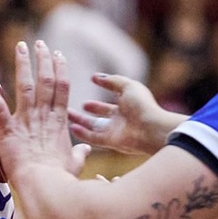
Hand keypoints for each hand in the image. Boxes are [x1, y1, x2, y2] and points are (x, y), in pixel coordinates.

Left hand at [0, 41, 91, 184]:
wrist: (43, 186)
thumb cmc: (59, 179)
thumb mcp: (74, 164)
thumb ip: (80, 154)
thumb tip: (87, 149)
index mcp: (59, 122)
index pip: (62, 88)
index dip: (61, 69)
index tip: (59, 54)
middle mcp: (43, 116)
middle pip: (45, 81)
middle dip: (43, 60)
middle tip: (40, 43)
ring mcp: (26, 121)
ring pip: (25, 86)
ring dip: (23, 65)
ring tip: (21, 47)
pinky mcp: (8, 130)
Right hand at [67, 74, 181, 155]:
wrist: (152, 128)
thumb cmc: (143, 105)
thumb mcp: (128, 86)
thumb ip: (112, 81)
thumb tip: (96, 76)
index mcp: (126, 105)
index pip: (109, 100)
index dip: (100, 94)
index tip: (89, 87)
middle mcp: (119, 119)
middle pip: (98, 116)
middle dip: (85, 113)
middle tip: (70, 108)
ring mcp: (114, 131)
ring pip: (93, 127)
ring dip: (80, 122)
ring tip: (65, 116)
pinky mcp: (110, 142)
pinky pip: (93, 138)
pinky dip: (82, 134)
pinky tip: (71, 127)